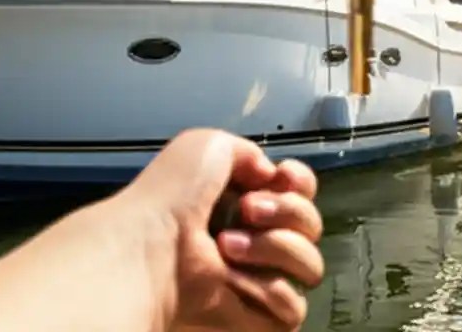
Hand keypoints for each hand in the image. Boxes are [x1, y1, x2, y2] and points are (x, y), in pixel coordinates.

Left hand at [114, 128, 323, 330]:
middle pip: (311, 223)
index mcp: (246, 200)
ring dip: (274, 247)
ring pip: (309, 264)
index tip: (282, 177)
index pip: (301, 191)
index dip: (300, 182)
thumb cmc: (171, 199)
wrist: (150, 247)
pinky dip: (267, 289)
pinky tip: (231, 279)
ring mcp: (260, 279)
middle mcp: (256, 238)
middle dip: (287, 211)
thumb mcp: (207, 146)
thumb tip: (269, 175)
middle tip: (246, 209)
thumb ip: (247, 151)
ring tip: (227, 246)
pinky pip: (294, 307)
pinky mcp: (262, 318)